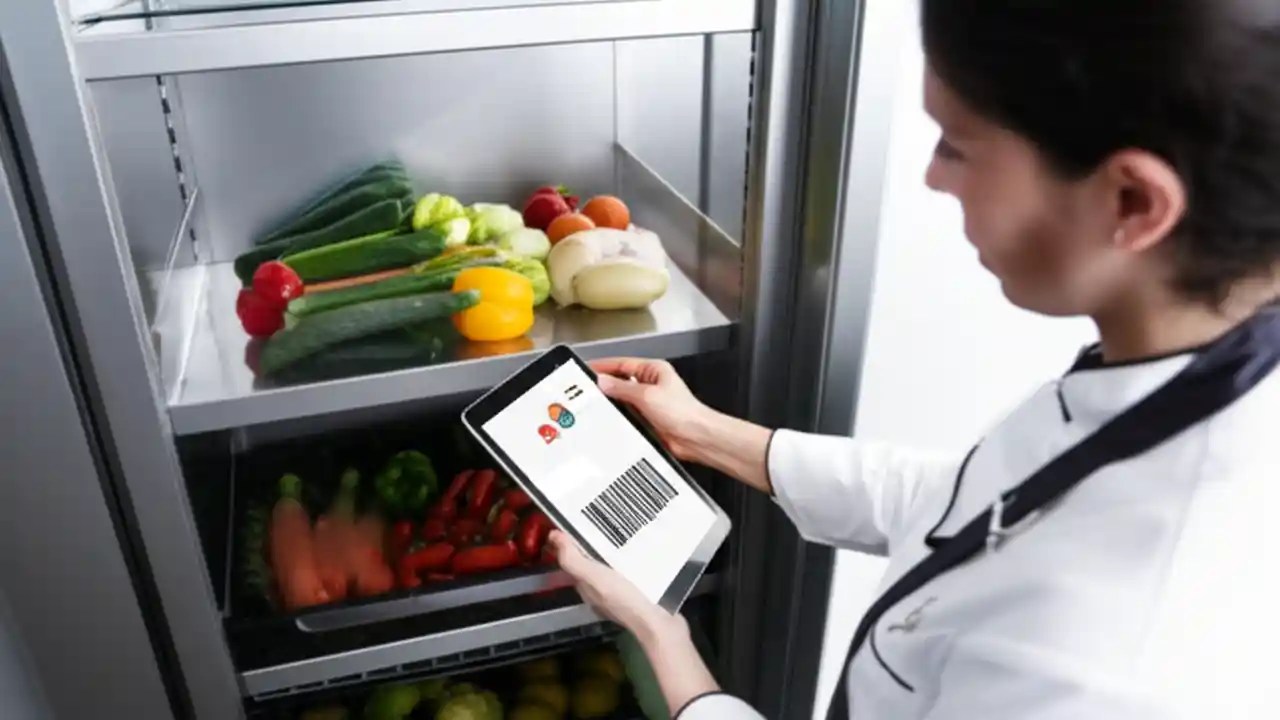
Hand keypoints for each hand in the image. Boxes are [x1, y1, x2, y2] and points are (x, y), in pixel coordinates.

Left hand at [548, 530, 684, 640]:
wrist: (659, 622)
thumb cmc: (624, 598)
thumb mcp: (594, 577)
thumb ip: (573, 560)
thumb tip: (553, 536)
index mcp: (586, 587)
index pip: (573, 562)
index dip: (572, 542)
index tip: (578, 520)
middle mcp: (600, 591)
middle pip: (592, 563)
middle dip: (594, 543)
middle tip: (602, 518)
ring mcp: (621, 594)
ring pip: (612, 566)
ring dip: (614, 549)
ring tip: (623, 527)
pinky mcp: (640, 592)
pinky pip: (630, 569)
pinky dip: (631, 557)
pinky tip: (640, 547)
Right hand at [590, 358, 711, 461]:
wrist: (695, 438)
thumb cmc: (683, 413)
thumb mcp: (647, 395)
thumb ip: (622, 388)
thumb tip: (603, 381)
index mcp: (654, 370)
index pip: (623, 363)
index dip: (604, 366)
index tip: (587, 368)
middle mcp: (652, 384)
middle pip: (621, 381)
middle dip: (605, 384)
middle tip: (586, 388)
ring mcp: (649, 402)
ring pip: (623, 399)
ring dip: (612, 402)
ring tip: (593, 403)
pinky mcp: (648, 419)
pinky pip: (627, 414)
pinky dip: (618, 416)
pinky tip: (607, 418)